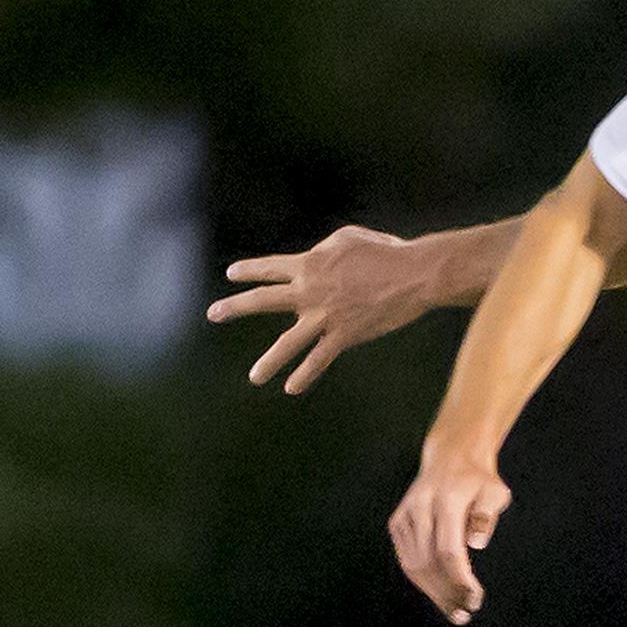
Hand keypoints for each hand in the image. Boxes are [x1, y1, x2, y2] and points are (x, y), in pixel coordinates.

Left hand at [208, 227, 434, 392]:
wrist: (412, 275)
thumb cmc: (386, 251)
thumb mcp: (349, 239)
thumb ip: (325, 250)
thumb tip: (318, 260)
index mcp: (309, 264)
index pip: (270, 268)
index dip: (249, 271)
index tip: (232, 275)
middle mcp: (309, 291)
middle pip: (264, 300)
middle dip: (235, 307)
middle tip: (214, 313)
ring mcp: (324, 316)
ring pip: (289, 343)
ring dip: (269, 361)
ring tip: (255, 377)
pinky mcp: (344, 335)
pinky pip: (319, 359)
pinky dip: (305, 374)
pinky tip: (291, 388)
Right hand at [389, 447, 510, 623]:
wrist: (452, 458)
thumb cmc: (479, 480)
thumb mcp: (495, 491)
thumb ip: (487, 515)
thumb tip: (477, 543)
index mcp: (446, 501)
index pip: (448, 550)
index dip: (460, 580)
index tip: (475, 599)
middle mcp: (420, 508)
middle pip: (428, 562)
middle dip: (447, 593)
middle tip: (465, 613)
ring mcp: (405, 515)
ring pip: (413, 564)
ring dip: (433, 593)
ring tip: (453, 611)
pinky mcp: (397, 522)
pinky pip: (406, 559)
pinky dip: (421, 580)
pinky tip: (439, 594)